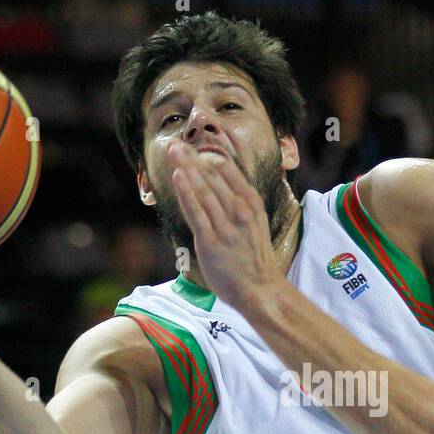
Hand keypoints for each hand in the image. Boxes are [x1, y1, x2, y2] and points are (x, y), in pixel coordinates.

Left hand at [168, 142, 283, 306]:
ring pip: (203, 190)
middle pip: (212, 177)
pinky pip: (196, 212)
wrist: (261, 289)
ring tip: (173, 151)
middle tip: (175, 143)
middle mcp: (240, 210)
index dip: (209, 156)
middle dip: (192, 158)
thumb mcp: (255, 223)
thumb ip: (240, 204)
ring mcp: (226, 226)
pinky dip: (187, 192)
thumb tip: (221, 188)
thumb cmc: (254, 259)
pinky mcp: (211, 241)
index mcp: (252, 203)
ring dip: (186, 168)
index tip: (193, 144)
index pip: (228, 172)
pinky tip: (178, 176)